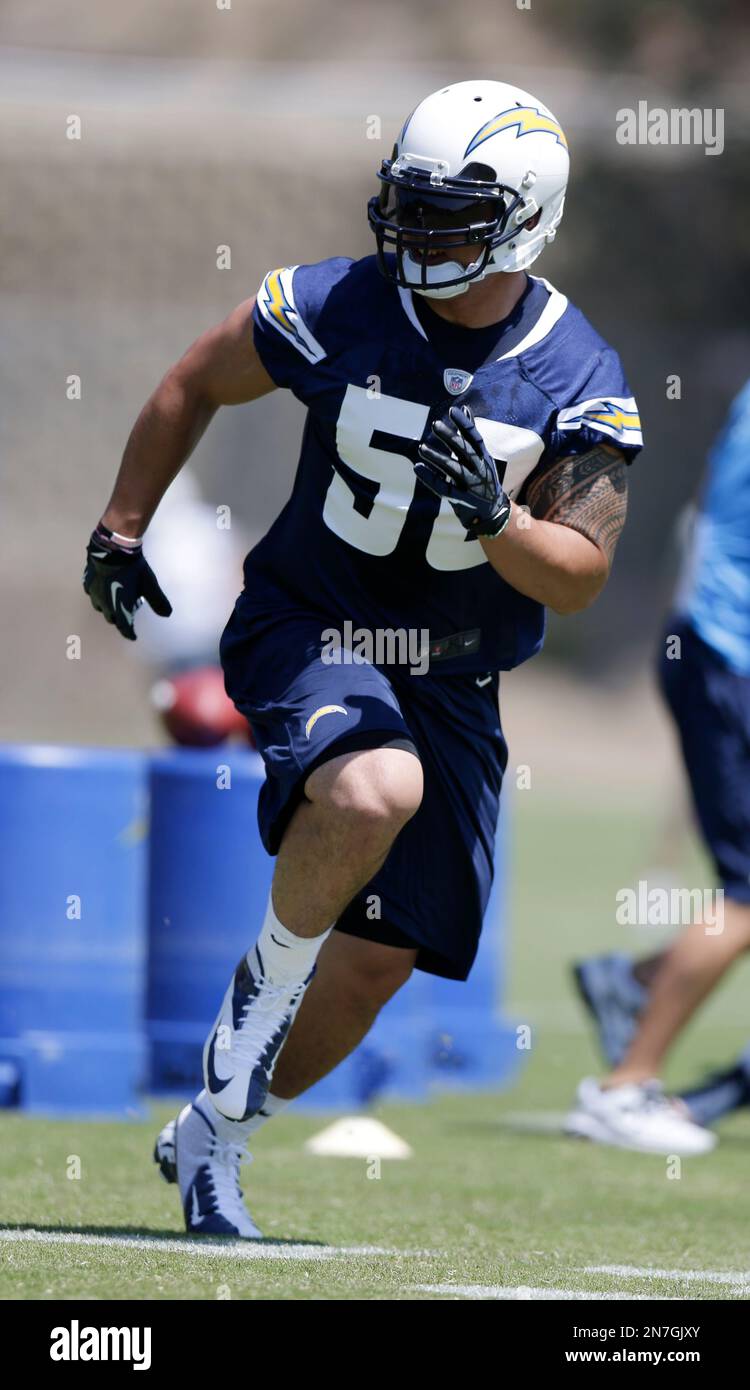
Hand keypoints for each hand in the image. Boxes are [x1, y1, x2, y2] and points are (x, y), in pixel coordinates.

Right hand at [83, 523, 171, 640]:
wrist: (113, 549)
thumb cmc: (133, 569)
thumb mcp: (149, 585)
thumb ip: (158, 601)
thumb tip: (168, 614)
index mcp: (119, 608)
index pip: (124, 627)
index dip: (129, 633)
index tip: (133, 636)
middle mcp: (104, 604)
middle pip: (112, 618)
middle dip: (120, 619)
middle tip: (128, 614)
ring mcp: (94, 593)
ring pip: (100, 607)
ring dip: (108, 608)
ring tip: (116, 601)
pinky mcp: (88, 582)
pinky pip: (93, 594)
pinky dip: (100, 595)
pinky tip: (104, 588)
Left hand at [415, 404, 510, 538]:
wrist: (493, 512)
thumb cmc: (483, 479)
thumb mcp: (481, 456)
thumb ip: (471, 435)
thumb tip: (465, 409)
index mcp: (484, 458)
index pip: (475, 438)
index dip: (465, 424)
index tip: (452, 411)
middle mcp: (479, 470)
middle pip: (464, 451)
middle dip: (450, 437)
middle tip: (434, 424)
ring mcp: (470, 486)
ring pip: (452, 469)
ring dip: (436, 457)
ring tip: (421, 448)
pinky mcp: (460, 500)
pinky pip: (443, 488)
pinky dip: (430, 478)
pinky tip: (417, 468)